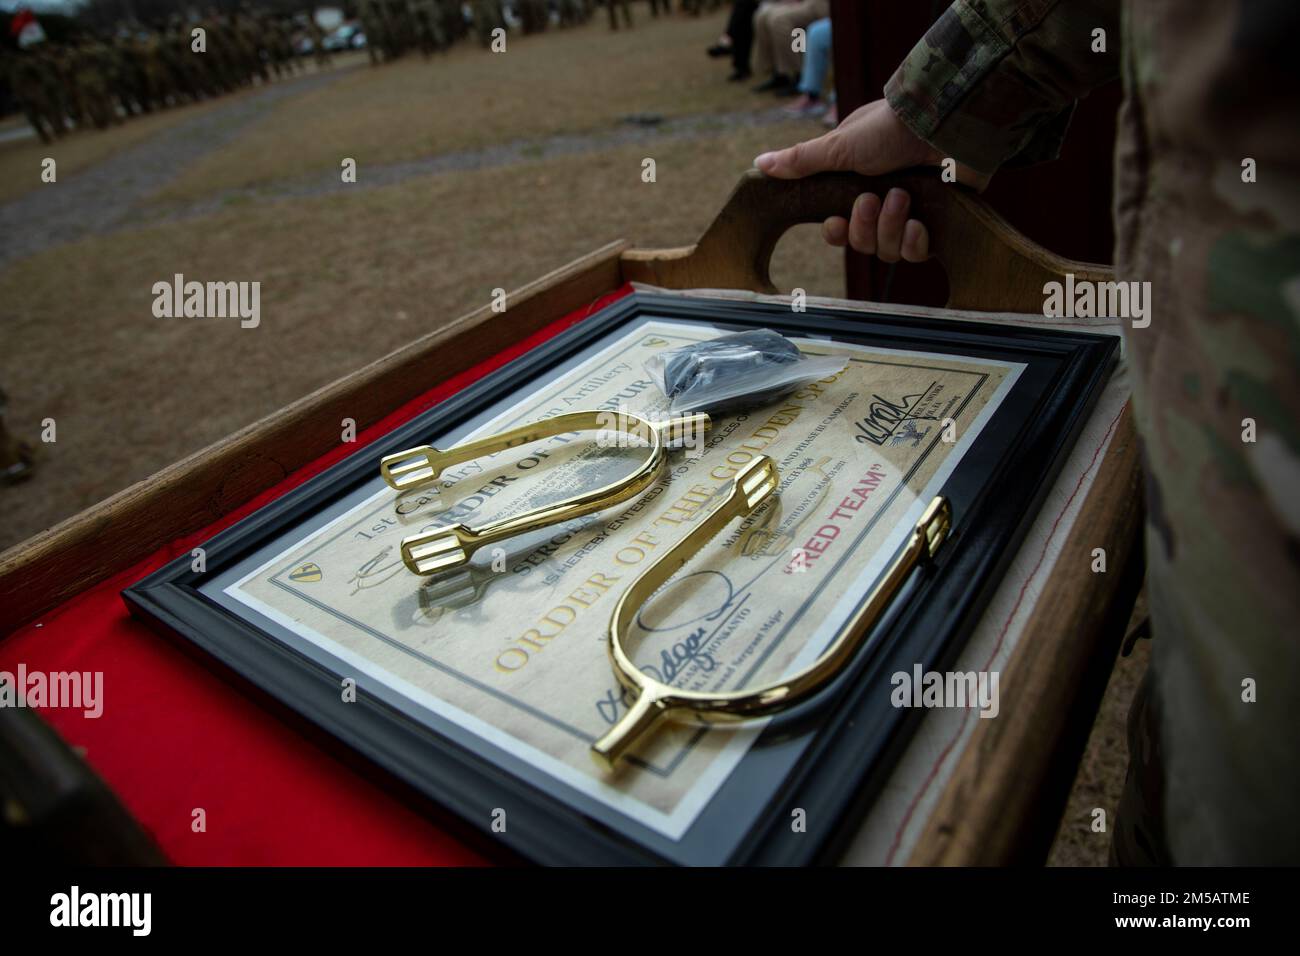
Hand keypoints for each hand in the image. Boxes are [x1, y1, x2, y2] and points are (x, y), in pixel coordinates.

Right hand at [753, 98, 989, 262]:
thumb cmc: (890, 129)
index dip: (836, 234)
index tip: (835, 223)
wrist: (944, 125)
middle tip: (873, 199)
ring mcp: (912, 212)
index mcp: (858, 185)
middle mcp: (883, 201)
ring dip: (890, 226)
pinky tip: (919, 224)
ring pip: (887, 249)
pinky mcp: (940, 223)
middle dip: (865, 226)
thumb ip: (801, 161)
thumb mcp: (838, 147)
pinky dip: (915, 242)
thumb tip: (759, 164)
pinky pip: (917, 253)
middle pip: (862, 242)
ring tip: (901, 197)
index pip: (840, 228)